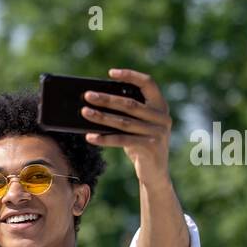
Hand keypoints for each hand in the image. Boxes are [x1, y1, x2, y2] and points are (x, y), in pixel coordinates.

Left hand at [81, 68, 172, 183]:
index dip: (131, 75)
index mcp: (160, 106)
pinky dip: (104, 138)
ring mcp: (158, 132)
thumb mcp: (137, 126)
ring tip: (84, 112)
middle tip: (87, 95)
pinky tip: (89, 136)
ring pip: (123, 122)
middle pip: (130, 104)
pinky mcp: (150, 146)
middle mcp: (162, 117)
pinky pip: (122, 140)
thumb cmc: (141, 145)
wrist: (155, 173)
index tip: (111, 73)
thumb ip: (127, 114)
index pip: (148, 83)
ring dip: (101, 117)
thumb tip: (96, 103)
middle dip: (106, 99)